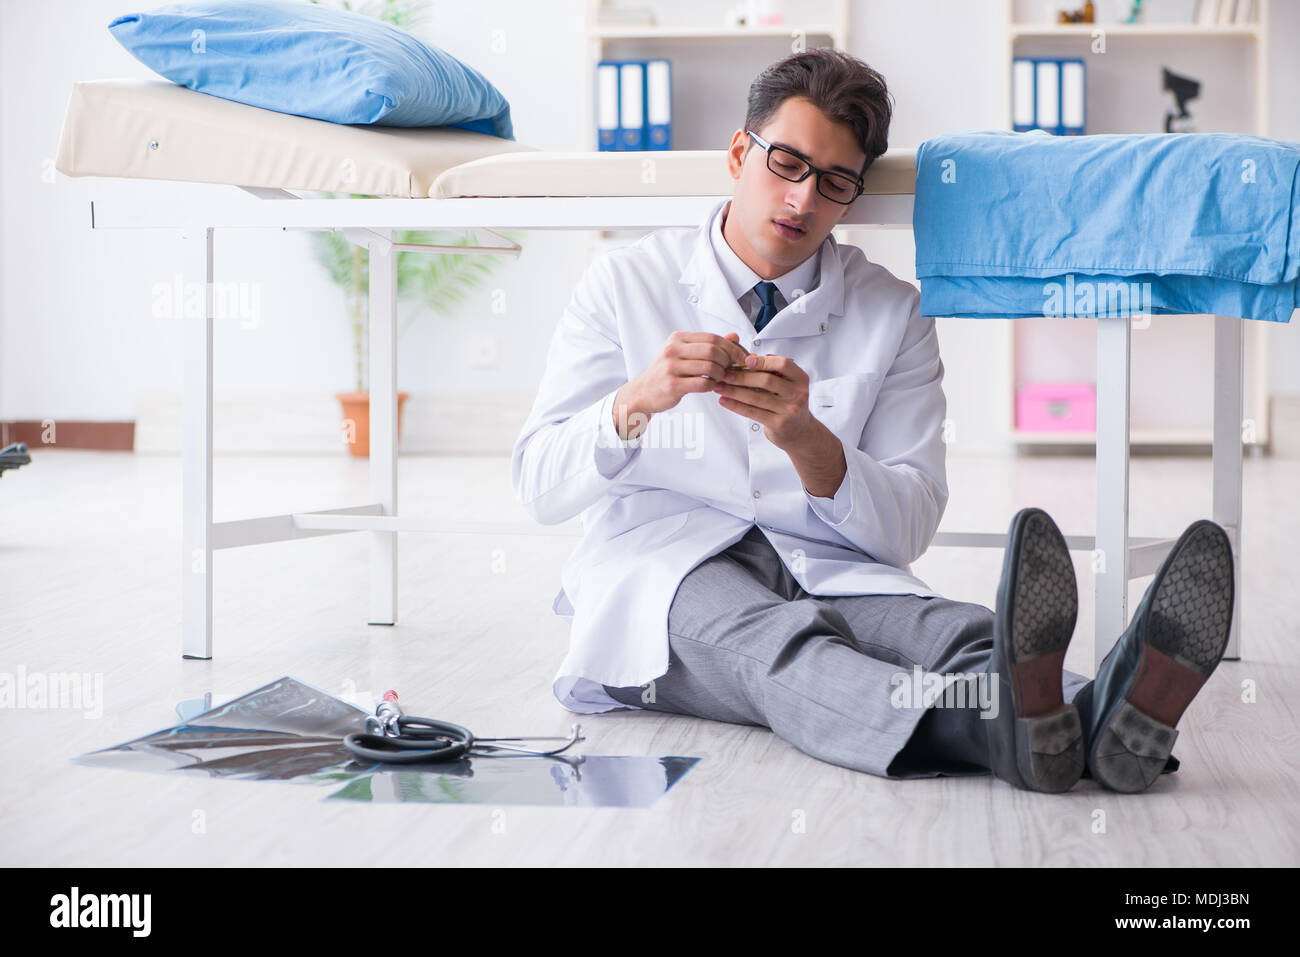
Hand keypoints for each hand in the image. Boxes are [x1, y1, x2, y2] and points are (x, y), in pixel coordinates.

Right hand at [613, 332, 749, 438]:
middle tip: (731, 370)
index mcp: (678, 339)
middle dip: (728, 361)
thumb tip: (734, 336)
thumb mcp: (685, 354)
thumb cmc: (667, 373)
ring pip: (709, 367)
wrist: (643, 392)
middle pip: (712, 350)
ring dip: (721, 375)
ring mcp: (671, 367)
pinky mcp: (671, 385)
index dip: (732, 347)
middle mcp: (673, 350)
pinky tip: (710, 386)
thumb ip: (709, 345)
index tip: (743, 356)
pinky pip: (702, 384)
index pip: (712, 338)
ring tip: (720, 379)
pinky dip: (712, 386)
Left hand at [710, 352, 818, 450]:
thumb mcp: (786, 384)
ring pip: (757, 397)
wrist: (799, 430)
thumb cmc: (789, 403)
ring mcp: (789, 410)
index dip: (763, 361)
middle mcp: (798, 393)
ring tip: (720, 387)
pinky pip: (753, 412)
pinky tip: (725, 401)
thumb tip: (749, 358)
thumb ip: (771, 370)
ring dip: (735, 391)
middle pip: (767, 380)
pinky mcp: (779, 424)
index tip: (745, 361)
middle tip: (725, 374)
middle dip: (742, 377)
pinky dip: (736, 405)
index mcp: (800, 379)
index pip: (783, 364)